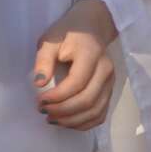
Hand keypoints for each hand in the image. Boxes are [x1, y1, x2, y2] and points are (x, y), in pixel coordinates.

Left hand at [33, 0, 116, 129]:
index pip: (77, 83)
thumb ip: (44, 60)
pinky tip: (66, 122)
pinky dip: (84, 123)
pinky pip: (100, 114)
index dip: (58, 96)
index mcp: (91, 54)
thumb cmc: (67, 33)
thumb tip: (39, 84)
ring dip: (72, 120)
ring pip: (96, 112)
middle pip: (88, 101)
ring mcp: (110, 83)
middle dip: (63, 111)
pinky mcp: (110, 91)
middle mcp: (105, 71)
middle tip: (43, 111)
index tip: (40, 100)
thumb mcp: (50, 40)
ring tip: (51, 119)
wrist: (90, 28)